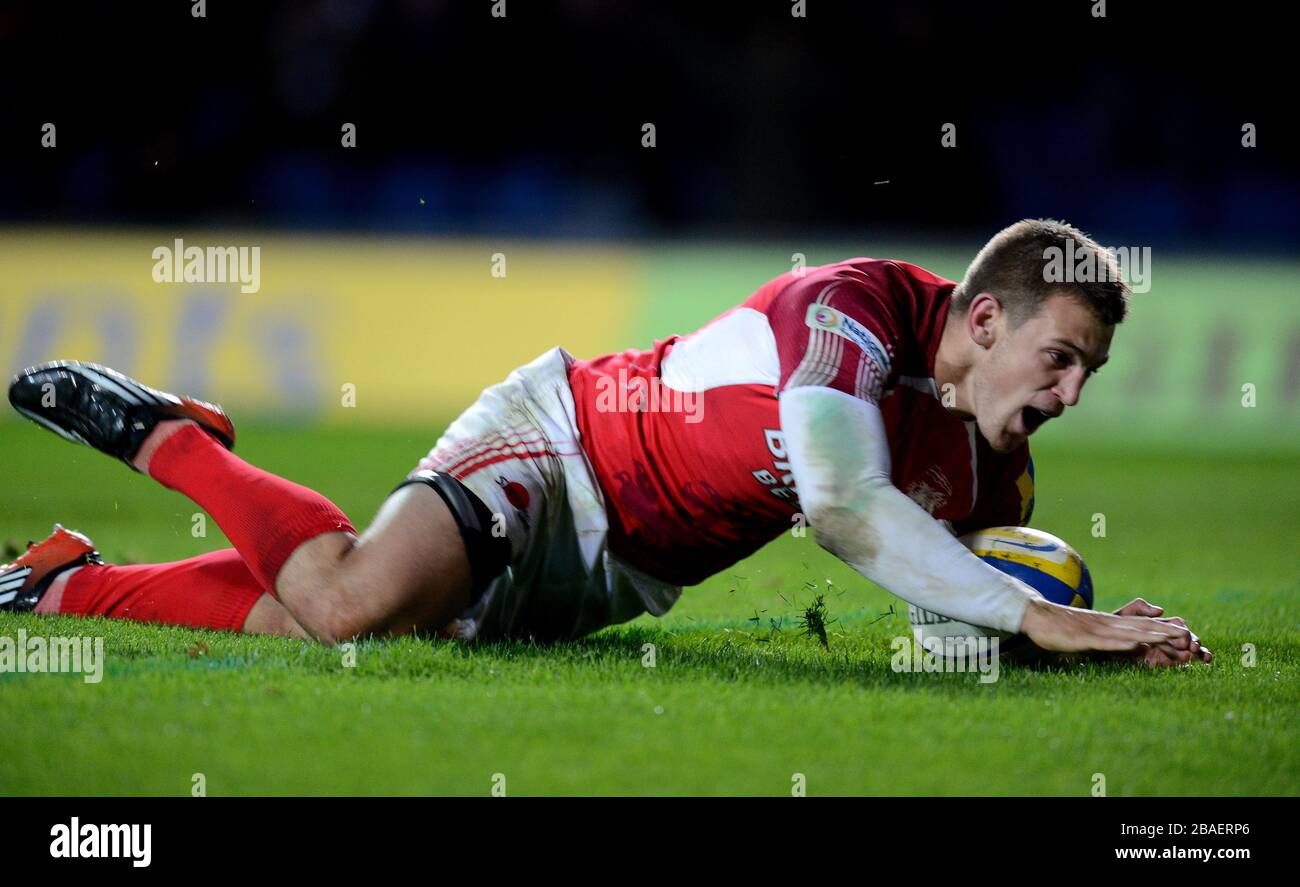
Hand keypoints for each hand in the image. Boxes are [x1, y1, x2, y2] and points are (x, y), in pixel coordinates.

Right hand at [1018, 596, 1195, 657]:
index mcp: (1107, 623)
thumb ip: (1101, 638)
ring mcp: (1096, 630)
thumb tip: (1117, 644)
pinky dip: (1123, 643)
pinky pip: (1107, 641)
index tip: (1183, 634)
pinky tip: (1138, 644)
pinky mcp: (1084, 638)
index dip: (1162, 630)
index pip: (1140, 626)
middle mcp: (1106, 624)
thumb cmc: (1057, 626)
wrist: (1035, 615)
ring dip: (1152, 635)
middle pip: (1141, 627)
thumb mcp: (1084, 633)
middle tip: (1189, 636)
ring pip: (1129, 632)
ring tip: (1173, 638)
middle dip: (1165, 632)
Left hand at [1110, 598, 1211, 666]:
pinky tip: (1191, 665)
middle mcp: (1167, 637)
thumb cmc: (1114, 626)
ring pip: (1187, 653)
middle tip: (1194, 649)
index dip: (1184, 630)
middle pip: (1187, 640)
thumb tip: (1160, 610)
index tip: (1186, 635)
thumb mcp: (1125, 614)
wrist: (1103, 642)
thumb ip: (1139, 607)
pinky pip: (1175, 665)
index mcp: (1161, 624)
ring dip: (1196, 655)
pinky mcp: (1160, 663)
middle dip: (1194, 644)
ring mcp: (1165, 651)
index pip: (1178, 626)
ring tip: (1203, 659)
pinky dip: (1184, 665)